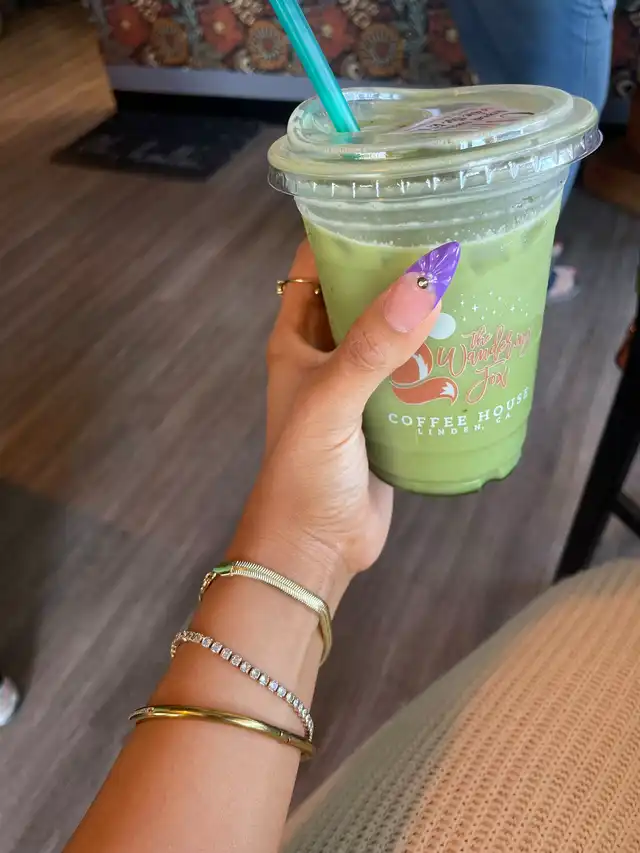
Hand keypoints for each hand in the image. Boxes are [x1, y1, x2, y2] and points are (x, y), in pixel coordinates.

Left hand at [230, 240, 450, 603]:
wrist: (316, 547)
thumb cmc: (304, 473)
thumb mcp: (331, 402)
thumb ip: (372, 348)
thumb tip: (426, 283)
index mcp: (296, 337)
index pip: (314, 263)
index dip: (344, 228)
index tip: (393, 201)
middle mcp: (325, 354)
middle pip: (361, 293)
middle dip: (398, 268)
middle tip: (450, 238)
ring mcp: (357, 385)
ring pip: (392, 333)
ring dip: (424, 314)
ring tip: (473, 281)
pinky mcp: (387, 415)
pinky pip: (414, 374)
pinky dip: (438, 358)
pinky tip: (473, 342)